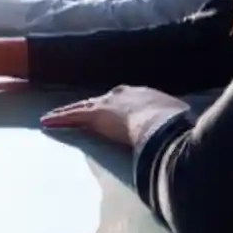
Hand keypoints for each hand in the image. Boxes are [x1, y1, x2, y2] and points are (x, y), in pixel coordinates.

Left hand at [40, 86, 189, 146]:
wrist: (163, 122)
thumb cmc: (176, 125)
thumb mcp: (180, 123)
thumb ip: (178, 128)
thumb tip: (186, 138)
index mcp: (145, 95)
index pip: (126, 100)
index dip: (118, 106)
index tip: (114, 112)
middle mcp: (123, 95)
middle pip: (100, 101)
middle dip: (89, 106)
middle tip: (80, 111)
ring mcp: (108, 104)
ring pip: (82, 108)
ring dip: (68, 113)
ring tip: (53, 116)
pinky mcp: (95, 115)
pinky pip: (72, 116)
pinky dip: (59, 119)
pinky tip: (46, 121)